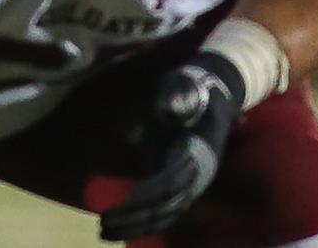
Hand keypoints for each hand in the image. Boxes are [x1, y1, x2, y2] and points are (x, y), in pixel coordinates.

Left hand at [99, 53, 243, 241]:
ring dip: (135, 226)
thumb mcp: (185, 84)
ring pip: (164, 215)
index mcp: (199, 151)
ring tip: (104, 232)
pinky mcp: (180, 188)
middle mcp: (197, 174)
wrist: (213, 96)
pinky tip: (118, 230)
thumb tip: (170, 107)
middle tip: (104, 223)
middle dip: (135, 216)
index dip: (152, 190)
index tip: (128, 199)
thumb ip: (177, 96)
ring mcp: (190, 184)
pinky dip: (141, 225)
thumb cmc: (194, 88)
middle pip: (167, 204)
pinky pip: (162, 213)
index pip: (174, 178)